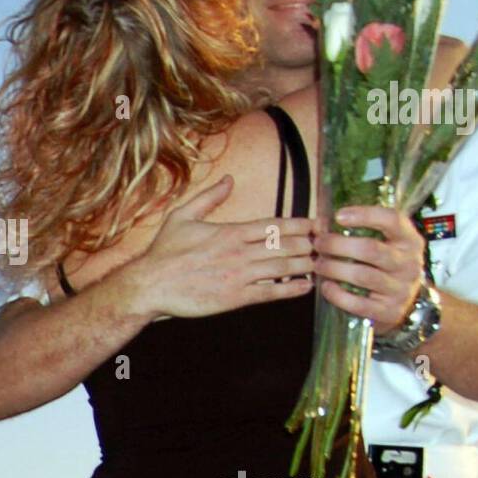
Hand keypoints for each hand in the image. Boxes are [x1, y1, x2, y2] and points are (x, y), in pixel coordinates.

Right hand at [133, 175, 314, 318]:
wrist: (150, 285)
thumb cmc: (164, 252)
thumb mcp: (182, 216)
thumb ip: (209, 198)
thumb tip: (229, 180)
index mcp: (230, 231)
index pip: (274, 225)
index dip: (300, 225)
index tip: (317, 224)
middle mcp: (239, 252)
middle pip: (285, 245)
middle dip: (310, 244)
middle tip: (327, 244)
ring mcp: (239, 276)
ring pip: (282, 268)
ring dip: (305, 264)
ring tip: (321, 263)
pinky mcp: (235, 297)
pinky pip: (271, 293)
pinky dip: (291, 289)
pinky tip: (305, 286)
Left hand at [313, 206, 424, 333]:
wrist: (403, 303)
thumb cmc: (383, 264)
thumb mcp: (379, 243)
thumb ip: (353, 230)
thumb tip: (319, 223)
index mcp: (409, 240)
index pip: (392, 220)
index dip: (365, 215)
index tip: (338, 216)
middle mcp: (409, 264)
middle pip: (371, 249)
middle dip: (338, 245)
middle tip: (318, 244)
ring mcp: (401, 290)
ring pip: (363, 275)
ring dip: (334, 268)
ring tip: (318, 264)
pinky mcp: (389, 311)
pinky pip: (359, 303)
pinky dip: (337, 294)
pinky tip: (326, 286)